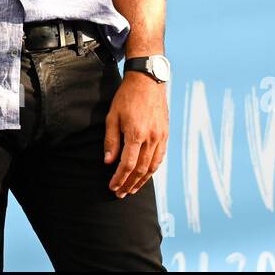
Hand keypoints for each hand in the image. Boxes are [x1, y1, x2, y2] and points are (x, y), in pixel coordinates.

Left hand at [104, 71, 167, 198]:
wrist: (148, 81)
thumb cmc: (127, 97)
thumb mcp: (113, 116)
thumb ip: (111, 141)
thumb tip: (109, 162)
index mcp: (136, 134)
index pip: (128, 164)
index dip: (120, 178)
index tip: (112, 187)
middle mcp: (151, 138)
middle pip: (141, 169)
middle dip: (130, 184)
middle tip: (120, 194)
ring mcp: (160, 136)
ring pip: (152, 166)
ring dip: (142, 181)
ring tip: (132, 190)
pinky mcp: (165, 134)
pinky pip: (160, 157)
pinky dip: (152, 169)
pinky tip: (145, 175)